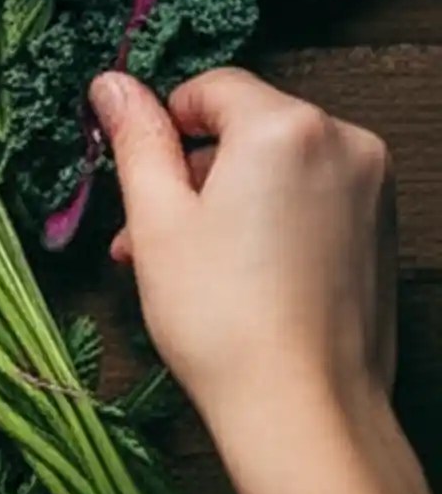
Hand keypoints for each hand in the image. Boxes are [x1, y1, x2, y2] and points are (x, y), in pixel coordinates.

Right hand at [92, 67, 439, 493]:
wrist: (304, 408)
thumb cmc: (222, 316)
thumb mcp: (157, 218)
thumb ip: (136, 139)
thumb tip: (112, 84)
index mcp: (285, 127)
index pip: (212, 88)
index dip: (164, 127)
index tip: (138, 177)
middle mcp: (344, 142)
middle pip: (246, 128)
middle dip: (192, 172)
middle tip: (149, 233)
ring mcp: (372, 188)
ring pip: (277, 167)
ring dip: (226, 199)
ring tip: (185, 263)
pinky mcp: (381, 231)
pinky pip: (311, 199)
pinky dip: (270, 220)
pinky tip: (236, 275)